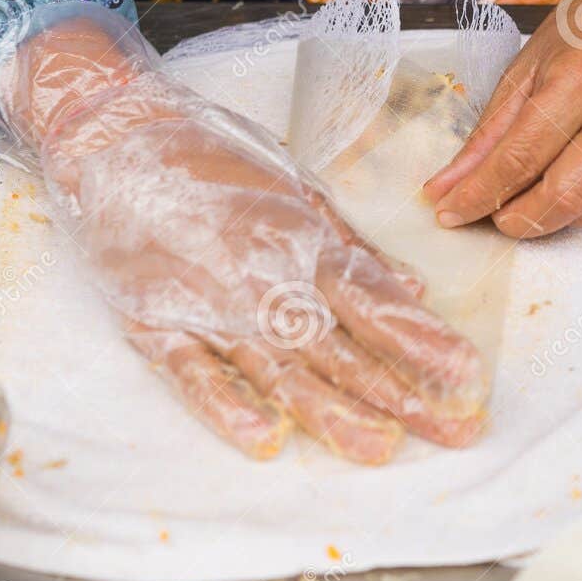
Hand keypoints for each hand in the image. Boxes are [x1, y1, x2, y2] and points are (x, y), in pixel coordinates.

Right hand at [0, 9, 488, 463]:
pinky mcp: (155, 322)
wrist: (113, 133)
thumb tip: (411, 288)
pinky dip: (228, 406)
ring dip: (331, 410)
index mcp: (302, 240)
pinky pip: (194, 373)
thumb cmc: (209, 154)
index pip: (376, 303)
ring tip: (380, 447)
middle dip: (402, 392)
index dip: (424, 342)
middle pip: (342, 347)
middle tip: (454, 431)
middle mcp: (263, 276)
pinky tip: (266, 438)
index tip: (468, 378)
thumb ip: (351, 245)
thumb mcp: (295, 185)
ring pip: (279, 368)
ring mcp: (207, 303)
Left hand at [424, 0, 581, 237]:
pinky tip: (554, 187)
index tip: (448, 214)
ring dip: (542, 219)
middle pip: (563, 197)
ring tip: (514, 204)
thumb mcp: (523, 68)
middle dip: (516, 221)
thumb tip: (448, 188)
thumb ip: (487, 135)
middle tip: (486, 218)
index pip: (522, 157)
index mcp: (581, 78)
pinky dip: (573, 207)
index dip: (480, 195)